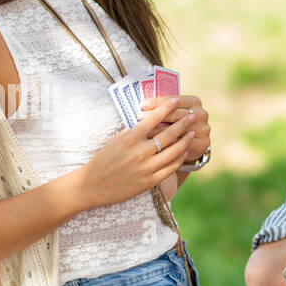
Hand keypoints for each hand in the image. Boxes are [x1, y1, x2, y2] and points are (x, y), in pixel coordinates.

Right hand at [73, 97, 196, 208]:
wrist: (93, 185)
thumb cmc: (103, 160)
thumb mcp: (116, 140)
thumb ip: (133, 131)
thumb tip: (150, 120)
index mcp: (130, 138)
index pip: (153, 119)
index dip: (167, 108)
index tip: (177, 100)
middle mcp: (140, 152)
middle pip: (168, 134)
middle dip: (183, 123)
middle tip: (193, 116)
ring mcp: (146, 167)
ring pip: (173, 151)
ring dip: (185, 140)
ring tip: (193, 132)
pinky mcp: (150, 181)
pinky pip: (170, 168)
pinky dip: (180, 158)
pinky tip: (185, 151)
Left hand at [142, 94, 209, 163]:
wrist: (191, 143)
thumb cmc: (176, 123)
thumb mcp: (173, 112)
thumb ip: (164, 107)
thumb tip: (142, 104)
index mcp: (195, 102)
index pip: (175, 100)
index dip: (158, 102)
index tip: (142, 104)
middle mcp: (202, 114)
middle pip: (176, 114)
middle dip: (156, 115)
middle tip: (139, 116)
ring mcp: (203, 129)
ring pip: (178, 130)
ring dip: (159, 130)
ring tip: (144, 131)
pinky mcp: (202, 144)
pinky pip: (182, 144)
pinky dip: (168, 145)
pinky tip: (154, 145)